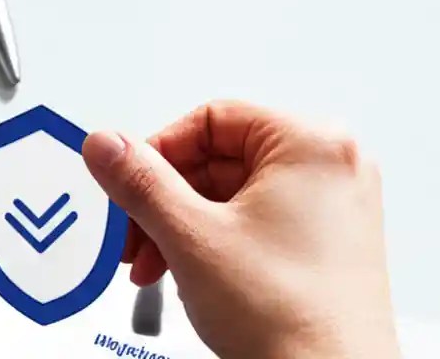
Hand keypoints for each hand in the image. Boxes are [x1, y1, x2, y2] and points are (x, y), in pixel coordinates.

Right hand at [82, 101, 399, 358]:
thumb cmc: (292, 320)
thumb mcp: (191, 237)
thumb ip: (139, 182)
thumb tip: (106, 144)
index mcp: (312, 145)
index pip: (212, 119)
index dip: (158, 152)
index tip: (127, 182)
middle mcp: (331, 168)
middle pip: (220, 158)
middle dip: (165, 200)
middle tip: (132, 234)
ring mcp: (334, 208)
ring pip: (234, 194)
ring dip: (182, 226)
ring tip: (153, 265)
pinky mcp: (328, 245)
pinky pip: (257, 222)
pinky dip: (214, 242)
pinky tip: (186, 274)